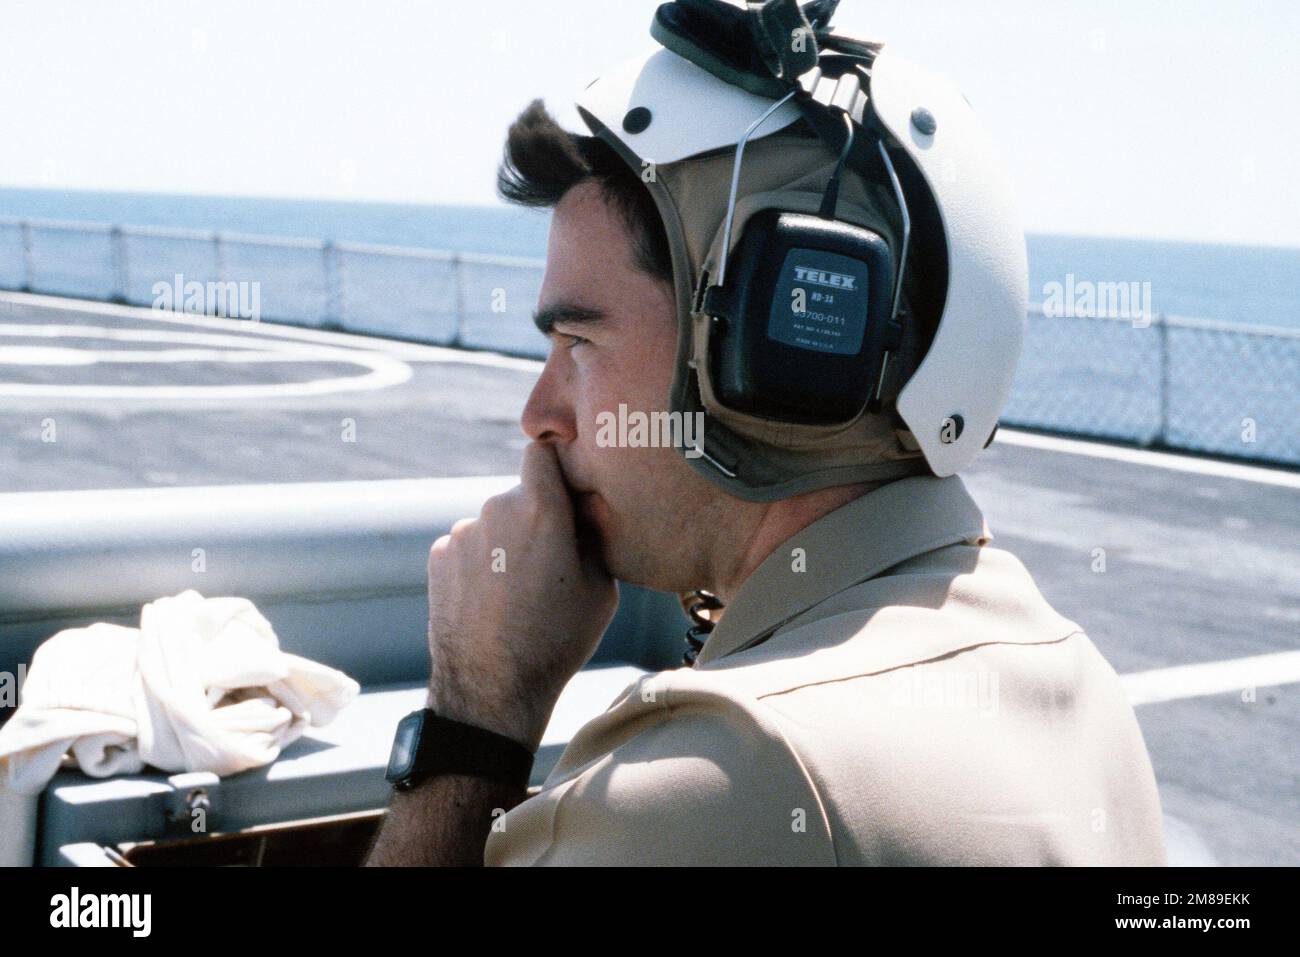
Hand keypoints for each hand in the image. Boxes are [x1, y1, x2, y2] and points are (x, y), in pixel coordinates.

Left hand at [425, 442, 618, 749]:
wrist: (492, 688)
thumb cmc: (557, 640)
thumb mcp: (602, 587)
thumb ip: (594, 535)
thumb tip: (588, 508)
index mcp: (541, 509)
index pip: (543, 451)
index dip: (555, 465)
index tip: (565, 487)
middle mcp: (496, 510)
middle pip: (521, 494)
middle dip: (536, 516)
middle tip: (551, 562)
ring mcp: (462, 532)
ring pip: (494, 522)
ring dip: (507, 542)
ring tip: (519, 591)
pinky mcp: (438, 555)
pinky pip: (470, 545)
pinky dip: (482, 562)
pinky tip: (493, 600)